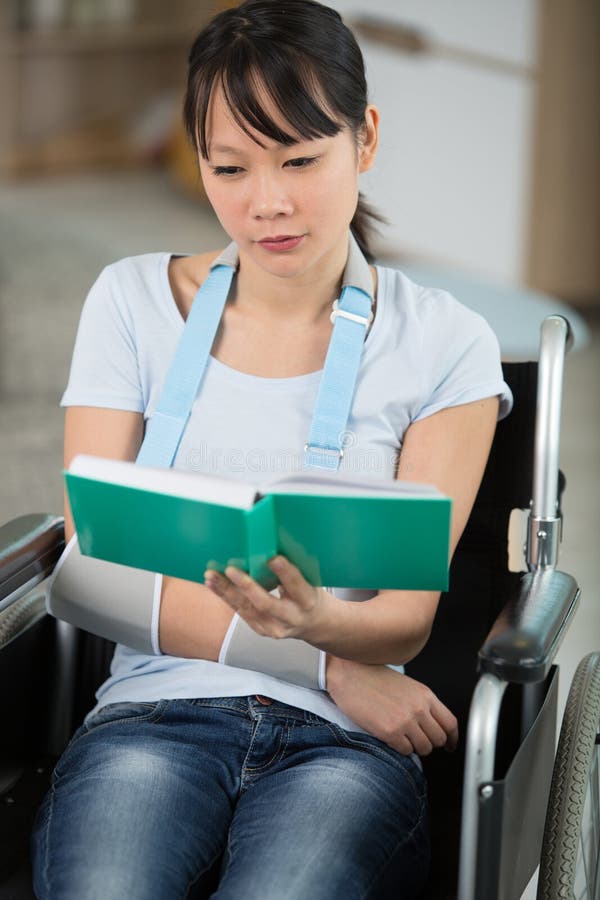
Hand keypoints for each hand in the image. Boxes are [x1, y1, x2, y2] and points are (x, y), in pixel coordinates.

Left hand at [204, 556, 336, 641]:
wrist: (312, 623)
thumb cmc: (308, 593)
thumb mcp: (309, 580)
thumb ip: (291, 569)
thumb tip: (268, 546)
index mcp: (307, 601)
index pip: (296, 585)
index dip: (284, 571)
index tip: (272, 557)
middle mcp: (291, 618)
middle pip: (266, 603)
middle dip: (247, 586)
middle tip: (231, 569)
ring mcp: (273, 627)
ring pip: (247, 608)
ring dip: (227, 591)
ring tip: (212, 576)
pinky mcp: (260, 629)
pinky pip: (240, 611)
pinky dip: (225, 596)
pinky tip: (213, 584)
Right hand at [326, 656, 457, 755]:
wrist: (349, 674)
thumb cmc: (372, 677)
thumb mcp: (406, 685)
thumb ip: (421, 703)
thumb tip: (430, 724)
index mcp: (425, 695)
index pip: (451, 723)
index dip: (453, 739)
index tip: (450, 745)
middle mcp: (419, 708)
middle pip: (439, 739)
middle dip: (431, 743)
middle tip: (420, 740)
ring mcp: (406, 721)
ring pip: (424, 748)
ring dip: (415, 747)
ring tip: (403, 738)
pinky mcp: (390, 732)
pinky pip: (406, 751)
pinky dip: (401, 749)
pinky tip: (392, 738)